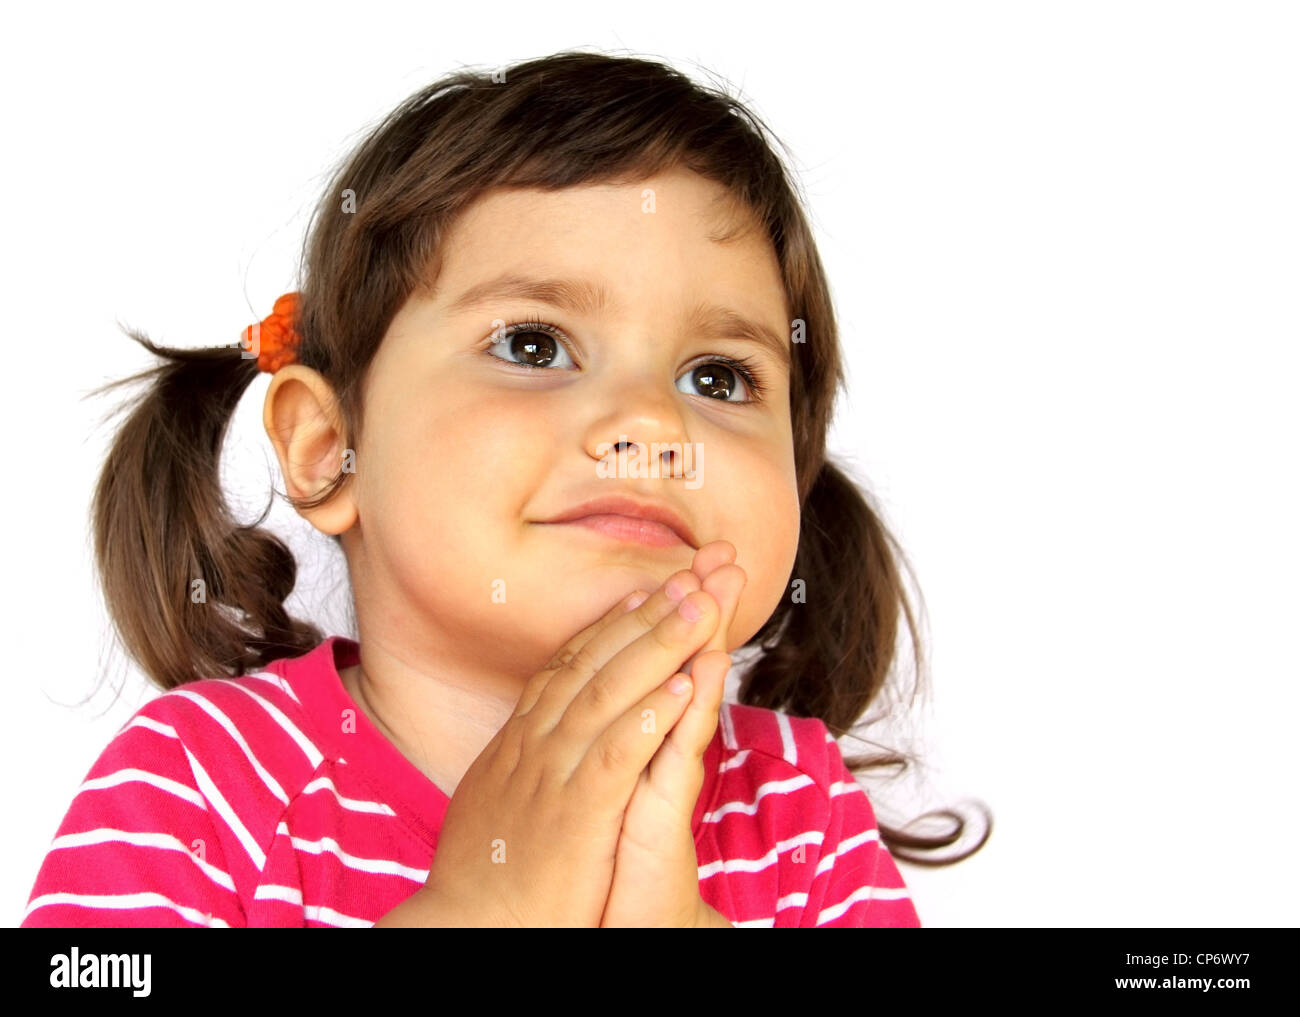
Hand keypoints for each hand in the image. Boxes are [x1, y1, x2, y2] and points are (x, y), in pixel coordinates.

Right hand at [415, 567, 726, 925]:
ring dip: (659, 646)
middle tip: (689, 576)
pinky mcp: (576, 813)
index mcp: (519, 741)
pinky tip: (683, 688)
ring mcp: (553, 774)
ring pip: (611, 694)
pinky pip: (618, 754)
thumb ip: (518, 759)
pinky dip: (650, 716)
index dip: (609, 627)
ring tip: (701, 607)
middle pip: (596, 664)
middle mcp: (534, 744)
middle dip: (647, 616)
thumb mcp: (495, 797)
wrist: (467, 928)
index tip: (642, 594)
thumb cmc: (483, 872)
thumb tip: (527, 736)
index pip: (568, 667)